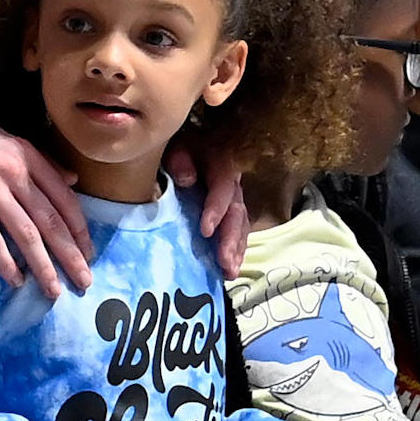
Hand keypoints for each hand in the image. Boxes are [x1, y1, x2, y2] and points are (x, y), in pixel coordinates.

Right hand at [0, 98, 92, 289]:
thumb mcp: (1, 140)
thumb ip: (37, 160)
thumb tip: (72, 179)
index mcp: (25, 155)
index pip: (63, 198)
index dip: (79, 229)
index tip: (89, 253)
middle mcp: (13, 170)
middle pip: (50, 220)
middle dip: (71, 254)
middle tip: (84, 281)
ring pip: (25, 233)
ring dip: (42, 266)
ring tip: (53, 291)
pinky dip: (4, 262)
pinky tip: (15, 281)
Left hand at [165, 138, 257, 277]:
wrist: (192, 148)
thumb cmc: (181, 149)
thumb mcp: (178, 148)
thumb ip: (181, 160)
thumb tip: (187, 179)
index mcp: (222, 166)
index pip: (223, 188)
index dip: (216, 209)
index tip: (205, 231)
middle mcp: (234, 186)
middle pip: (236, 214)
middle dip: (230, 240)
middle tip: (224, 262)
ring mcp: (235, 202)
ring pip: (241, 227)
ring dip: (236, 251)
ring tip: (229, 272)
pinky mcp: (231, 215)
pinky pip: (238, 235)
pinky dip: (235, 253)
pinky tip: (228, 271)